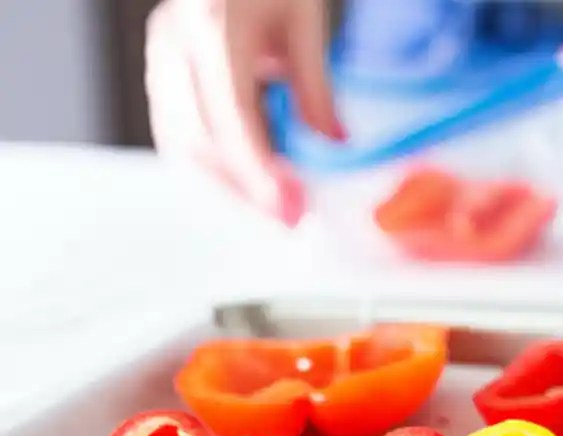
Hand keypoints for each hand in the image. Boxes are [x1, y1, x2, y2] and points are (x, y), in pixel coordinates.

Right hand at [145, 0, 343, 226]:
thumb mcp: (306, 19)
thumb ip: (316, 86)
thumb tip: (334, 144)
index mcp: (213, 26)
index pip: (231, 118)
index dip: (258, 172)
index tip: (291, 210)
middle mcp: (175, 43)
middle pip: (197, 142)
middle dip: (243, 192)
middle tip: (293, 223)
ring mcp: (161, 56)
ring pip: (182, 145)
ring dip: (228, 188)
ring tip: (276, 211)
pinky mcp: (163, 69)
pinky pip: (181, 133)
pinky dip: (216, 166)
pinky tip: (253, 185)